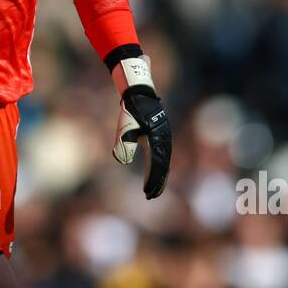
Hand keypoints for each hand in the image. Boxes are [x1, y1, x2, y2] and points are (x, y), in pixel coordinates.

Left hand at [111, 55, 172, 199]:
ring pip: (164, 160)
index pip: (157, 164)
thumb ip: (123, 142)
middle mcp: (164, 138)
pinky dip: (159, 165)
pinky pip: (162, 154)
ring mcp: (164, 136)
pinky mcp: (161, 135)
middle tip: (151, 196)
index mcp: (157, 138)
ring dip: (160, 175)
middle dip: (158, 182)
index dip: (153, 179)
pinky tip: (154, 173)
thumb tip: (122, 160)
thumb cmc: (131, 109)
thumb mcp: (124, 126)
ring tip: (154, 189)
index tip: (146, 192)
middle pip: (164, 165)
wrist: (139, 91)